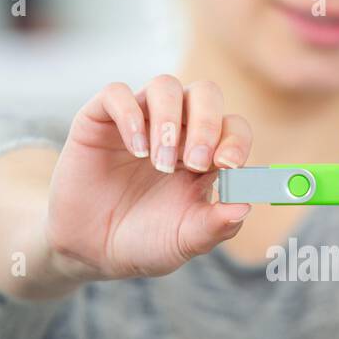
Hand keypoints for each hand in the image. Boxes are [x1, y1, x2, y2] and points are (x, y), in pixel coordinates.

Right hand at [46, 76, 252, 279]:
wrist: (92, 252)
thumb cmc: (145, 242)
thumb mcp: (185, 241)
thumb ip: (216, 226)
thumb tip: (246, 205)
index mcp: (205, 155)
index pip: (233, 126)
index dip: (236, 139)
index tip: (230, 165)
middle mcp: (176, 131)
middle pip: (204, 94)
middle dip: (207, 123)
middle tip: (197, 161)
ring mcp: (139, 121)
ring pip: (165, 86)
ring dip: (169, 120)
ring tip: (160, 162)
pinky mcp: (100, 121)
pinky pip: (116, 93)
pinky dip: (129, 115)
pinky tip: (135, 150)